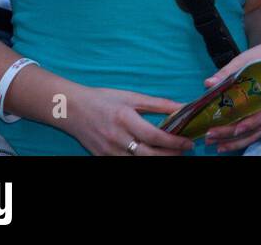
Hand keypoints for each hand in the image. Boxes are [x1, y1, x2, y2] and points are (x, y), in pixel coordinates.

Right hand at [66, 85, 194, 156]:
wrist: (71, 109)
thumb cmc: (103, 99)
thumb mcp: (131, 96)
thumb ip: (158, 104)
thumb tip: (182, 106)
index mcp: (125, 119)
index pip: (154, 136)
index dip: (174, 142)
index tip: (189, 142)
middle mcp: (117, 138)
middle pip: (149, 155)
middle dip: (171, 155)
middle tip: (185, 150)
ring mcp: (108, 151)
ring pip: (138, 163)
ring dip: (158, 160)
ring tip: (172, 155)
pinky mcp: (102, 157)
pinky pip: (124, 164)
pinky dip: (140, 162)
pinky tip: (152, 157)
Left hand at [200, 46, 260, 152]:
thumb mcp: (245, 61)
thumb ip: (227, 73)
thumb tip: (208, 83)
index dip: (249, 123)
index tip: (235, 129)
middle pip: (254, 128)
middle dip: (232, 135)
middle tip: (210, 136)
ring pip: (252, 135)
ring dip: (233, 142)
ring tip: (214, 145)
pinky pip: (252, 134)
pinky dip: (237, 141)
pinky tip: (222, 144)